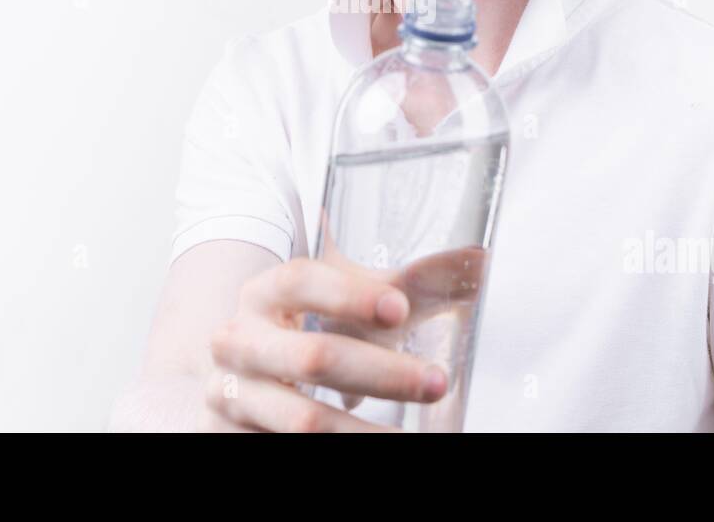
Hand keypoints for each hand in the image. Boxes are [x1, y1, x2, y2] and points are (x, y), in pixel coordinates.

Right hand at [199, 257, 448, 431]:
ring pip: (305, 420)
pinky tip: (374, 452)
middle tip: (437, 383)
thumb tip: (479, 262)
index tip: (401, 308)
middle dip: (382, 374)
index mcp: (264, 293)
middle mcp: (240, 340)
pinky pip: (288, 447)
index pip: (299, 281)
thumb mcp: (342, 302)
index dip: (348, 294)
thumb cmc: (302, 328)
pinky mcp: (234, 437)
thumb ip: (406, 285)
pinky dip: (338, 450)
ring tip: (411, 441)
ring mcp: (234, 394)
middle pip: (313, 356)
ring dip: (365, 435)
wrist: (237, 380)